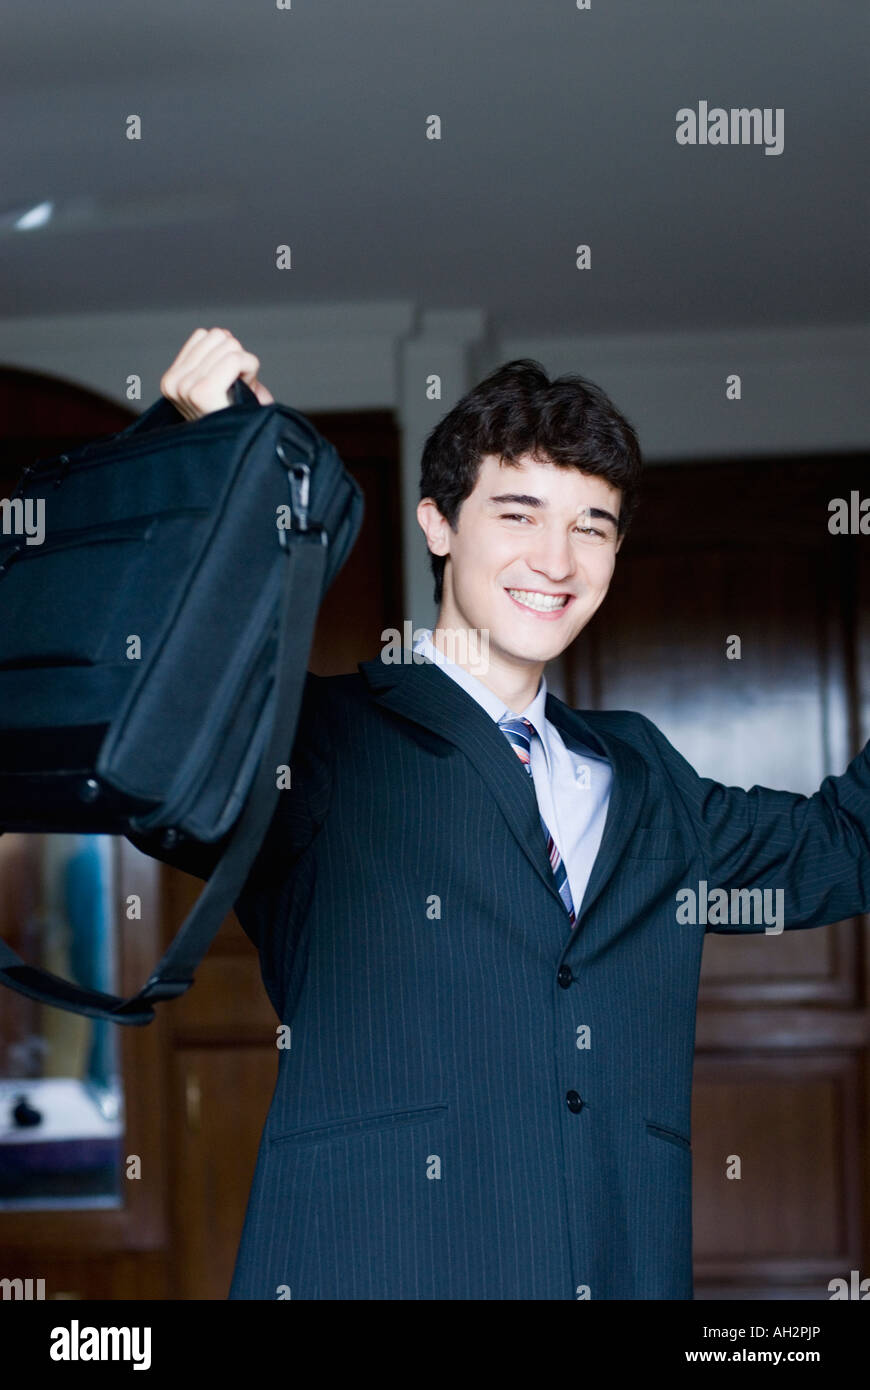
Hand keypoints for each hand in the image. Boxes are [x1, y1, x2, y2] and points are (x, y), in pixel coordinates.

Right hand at [159, 327, 274, 419]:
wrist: (248, 451)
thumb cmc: (240, 420)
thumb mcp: (222, 383)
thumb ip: (217, 354)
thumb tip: (222, 334)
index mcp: (172, 380)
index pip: (205, 336)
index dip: (228, 356)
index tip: (230, 384)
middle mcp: (172, 383)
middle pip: (218, 337)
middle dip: (237, 360)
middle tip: (238, 391)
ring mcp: (184, 388)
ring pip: (228, 345)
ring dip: (245, 368)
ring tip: (240, 394)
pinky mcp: (200, 392)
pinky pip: (235, 358)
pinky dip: (251, 368)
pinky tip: (246, 391)